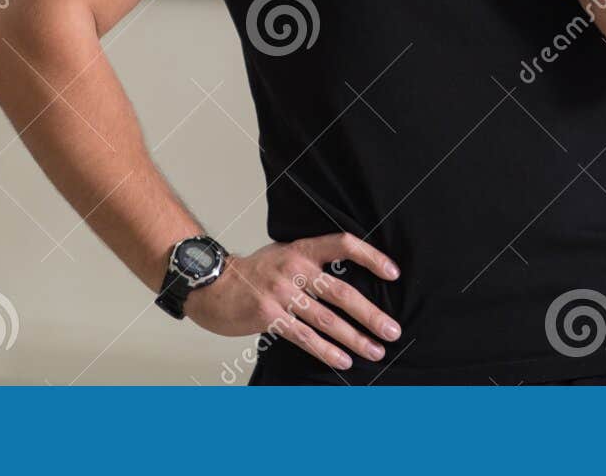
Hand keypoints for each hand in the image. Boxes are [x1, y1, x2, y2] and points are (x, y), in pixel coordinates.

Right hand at [181, 233, 401, 370]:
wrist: (211, 285)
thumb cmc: (252, 273)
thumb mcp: (283, 255)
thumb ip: (311, 264)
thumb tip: (348, 282)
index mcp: (302, 249)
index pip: (343, 245)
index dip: (371, 257)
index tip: (394, 274)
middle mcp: (294, 268)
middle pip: (342, 292)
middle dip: (371, 315)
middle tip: (393, 330)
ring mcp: (280, 293)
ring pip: (327, 320)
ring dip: (355, 338)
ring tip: (376, 351)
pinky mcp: (269, 316)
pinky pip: (305, 337)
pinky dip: (327, 351)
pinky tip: (344, 360)